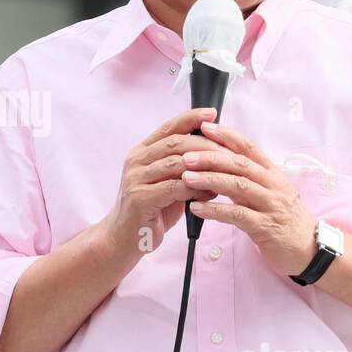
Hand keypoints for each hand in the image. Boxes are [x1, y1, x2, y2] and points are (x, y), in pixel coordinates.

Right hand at [100, 107, 225, 256]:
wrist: (123, 238)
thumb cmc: (150, 210)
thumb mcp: (167, 183)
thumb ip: (184, 168)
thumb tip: (218, 157)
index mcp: (141, 152)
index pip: (168, 128)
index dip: (191, 118)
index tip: (212, 113)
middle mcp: (136, 161)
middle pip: (176, 143)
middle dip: (205, 144)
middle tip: (229, 150)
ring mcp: (136, 179)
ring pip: (176, 164)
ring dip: (204, 167)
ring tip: (224, 171)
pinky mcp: (140, 198)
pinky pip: (174, 188)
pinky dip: (196, 188)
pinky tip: (210, 192)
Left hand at [181, 121, 317, 276]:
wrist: (310, 249)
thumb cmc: (284, 219)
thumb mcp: (269, 192)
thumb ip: (249, 177)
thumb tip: (219, 161)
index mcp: (272, 173)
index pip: (248, 147)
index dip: (226, 135)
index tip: (204, 126)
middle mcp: (273, 185)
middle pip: (240, 164)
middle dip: (211, 157)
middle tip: (186, 156)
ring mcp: (271, 205)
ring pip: (238, 186)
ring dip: (210, 180)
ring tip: (186, 178)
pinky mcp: (266, 227)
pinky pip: (238, 215)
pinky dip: (215, 210)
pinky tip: (197, 208)